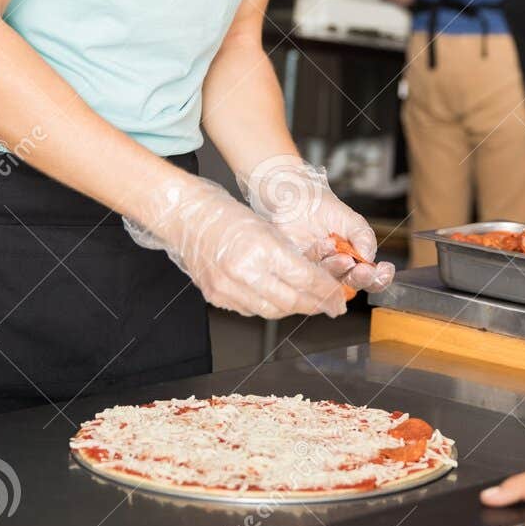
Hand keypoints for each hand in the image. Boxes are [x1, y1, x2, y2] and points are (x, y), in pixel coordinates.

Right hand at [123, 172, 346, 319]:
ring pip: (271, 311)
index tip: (338, 298)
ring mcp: (227, 288)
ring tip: (308, 303)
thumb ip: (290, 255)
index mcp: (261, 249)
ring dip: (293, 309)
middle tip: (330, 306)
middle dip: (315, 305)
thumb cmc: (226, 214)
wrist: (186, 216)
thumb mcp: (268, 228)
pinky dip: (268, 306)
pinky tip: (278, 300)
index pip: (305, 278)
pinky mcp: (216, 296)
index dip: (326, 291)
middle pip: (291, 301)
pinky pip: (250, 309)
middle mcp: (243, 272)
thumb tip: (314, 279)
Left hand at [243, 156, 394, 291]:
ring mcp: (318, 269)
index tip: (385, 269)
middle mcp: (337, 269)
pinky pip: (311, 266)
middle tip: (364, 270)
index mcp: (355, 262)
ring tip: (344, 257)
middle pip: (352, 283)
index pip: (371, 279)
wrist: (299, 197)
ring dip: (340, 268)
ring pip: (331, 278)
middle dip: (361, 278)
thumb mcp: (352, 221)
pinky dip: (321, 255)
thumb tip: (369, 257)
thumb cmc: (325, 209)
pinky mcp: (300, 264)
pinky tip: (326, 244)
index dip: (380, 278)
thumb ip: (364, 237)